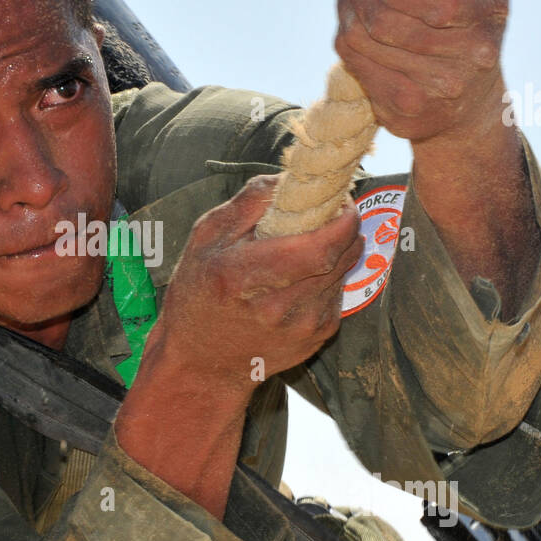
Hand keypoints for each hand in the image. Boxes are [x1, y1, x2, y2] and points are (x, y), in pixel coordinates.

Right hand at [143, 174, 363, 391]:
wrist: (202, 364)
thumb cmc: (198, 295)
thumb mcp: (204, 238)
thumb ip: (249, 202)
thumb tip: (292, 177)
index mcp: (244, 277)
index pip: (318, 249)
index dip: (341, 220)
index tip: (340, 199)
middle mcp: (278, 308)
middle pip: (339, 256)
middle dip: (343, 227)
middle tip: (330, 210)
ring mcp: (302, 327)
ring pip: (343, 272)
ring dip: (335, 250)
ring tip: (307, 244)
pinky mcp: (318, 337)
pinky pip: (337, 292)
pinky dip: (327, 276)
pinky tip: (299, 279)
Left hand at [335, 0, 509, 143]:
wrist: (470, 102)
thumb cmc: (456, 18)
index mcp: (486, 11)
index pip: (433, 1)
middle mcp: (471, 56)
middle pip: (386, 21)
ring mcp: (438, 91)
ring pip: (363, 43)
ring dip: (347, 14)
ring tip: (353, 0)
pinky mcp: (406, 116)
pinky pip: (358, 69)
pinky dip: (347, 45)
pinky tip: (354, 31)